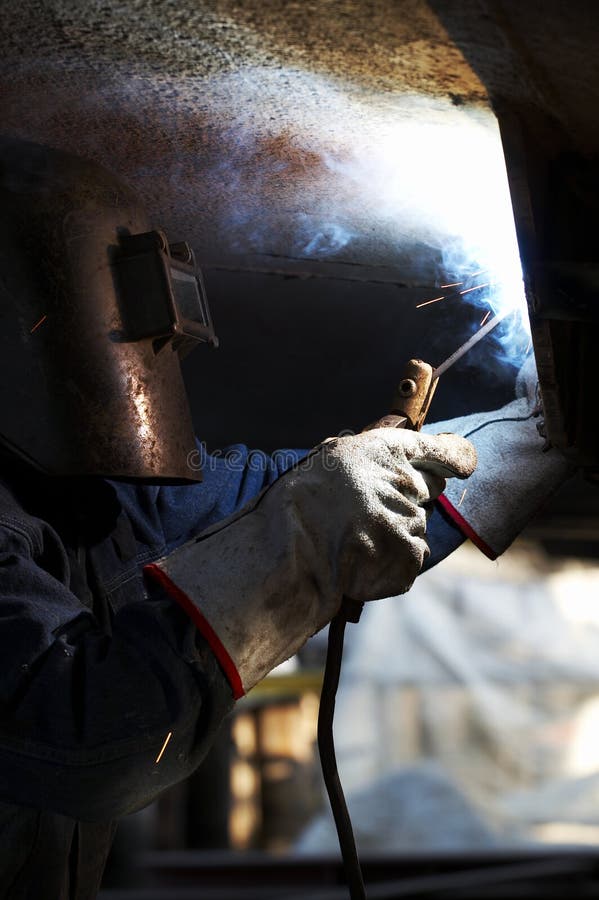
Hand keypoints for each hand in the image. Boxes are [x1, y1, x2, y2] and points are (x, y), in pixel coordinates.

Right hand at [146, 428, 476, 694]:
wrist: (284, 551)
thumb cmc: (297, 508)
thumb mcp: (329, 463)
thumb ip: (369, 461)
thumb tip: (405, 467)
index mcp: (379, 450)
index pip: (435, 448)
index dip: (453, 455)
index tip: (464, 462)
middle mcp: (398, 479)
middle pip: (424, 491)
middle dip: (405, 502)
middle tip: (365, 515)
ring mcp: (405, 517)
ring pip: (414, 527)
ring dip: (392, 538)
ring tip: (352, 544)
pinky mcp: (406, 553)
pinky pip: (410, 559)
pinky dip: (390, 566)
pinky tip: (360, 563)